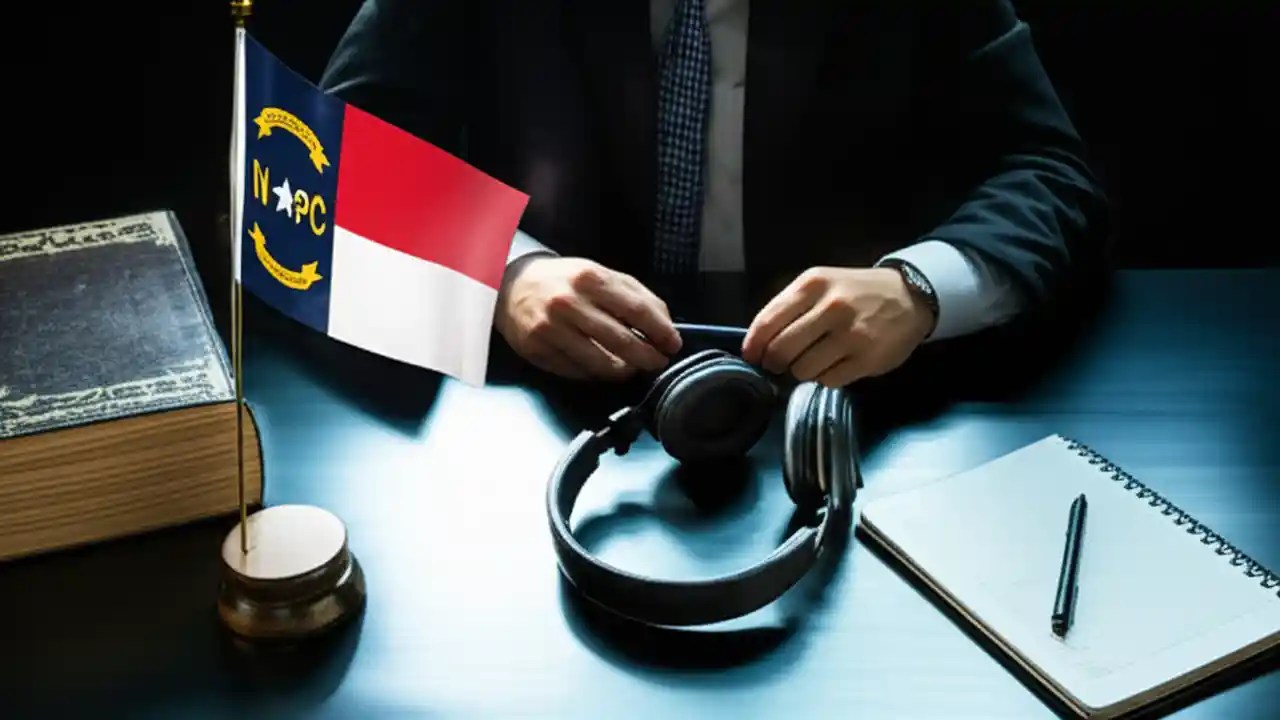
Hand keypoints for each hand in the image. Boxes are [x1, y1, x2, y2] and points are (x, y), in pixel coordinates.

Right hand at [494, 256, 682, 379]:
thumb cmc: (565, 281)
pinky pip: (577, 372)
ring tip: (633, 368)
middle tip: (658, 362)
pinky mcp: (537, 350)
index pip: (636, 309)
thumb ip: (634, 294)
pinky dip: (597, 374)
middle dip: (648, 357)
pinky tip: (604, 367)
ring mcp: (551, 329)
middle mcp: (568, 303)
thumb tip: (664, 323)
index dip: (660, 331)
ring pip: (600, 363)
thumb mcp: (600, 274)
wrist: (511, 285)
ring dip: (625, 371)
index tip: (673, 344)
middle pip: (621, 341)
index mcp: (590, 278)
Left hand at [741, 266, 934, 386]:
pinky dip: (825, 378)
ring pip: (803, 370)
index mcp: (813, 284)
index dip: (754, 346)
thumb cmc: (855, 292)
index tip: (752, 356)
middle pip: (781, 350)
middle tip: (780, 364)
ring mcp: (852, 334)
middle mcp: (832, 307)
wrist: (909, 297)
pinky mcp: (868, 359)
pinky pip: (828, 381)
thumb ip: (788, 307)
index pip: (768, 322)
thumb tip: (756, 344)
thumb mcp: (821, 284)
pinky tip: (834, 365)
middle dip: (775, 362)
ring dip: (801, 371)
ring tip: (812, 361)